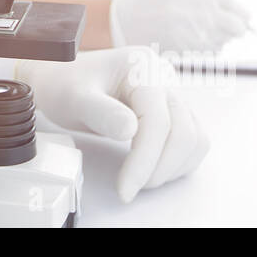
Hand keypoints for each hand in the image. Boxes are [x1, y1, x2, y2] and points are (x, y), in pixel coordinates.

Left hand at [15, 47, 209, 201]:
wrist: (62, 79)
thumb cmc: (66, 84)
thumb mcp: (74, 98)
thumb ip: (101, 112)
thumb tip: (131, 130)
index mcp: (142, 67)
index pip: (157, 121)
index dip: (144, 161)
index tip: (125, 189)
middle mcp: (164, 78)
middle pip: (183, 133)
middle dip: (159, 168)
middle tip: (130, 187)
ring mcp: (171, 95)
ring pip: (194, 139)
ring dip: (172, 167)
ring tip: (139, 179)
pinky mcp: (174, 112)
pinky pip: (193, 141)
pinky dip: (178, 162)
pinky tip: (151, 169)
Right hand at [109, 0, 250, 51]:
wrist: (127, 22)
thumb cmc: (153, 5)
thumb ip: (209, 0)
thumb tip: (234, 13)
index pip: (239, 8)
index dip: (242, 14)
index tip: (241, 17)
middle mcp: (205, 18)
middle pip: (239, 28)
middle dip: (235, 29)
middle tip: (226, 28)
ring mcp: (200, 38)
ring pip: (224, 43)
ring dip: (216, 39)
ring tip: (194, 31)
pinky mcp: (192, 55)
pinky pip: (208, 54)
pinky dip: (203, 50)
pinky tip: (186, 41)